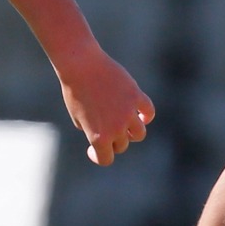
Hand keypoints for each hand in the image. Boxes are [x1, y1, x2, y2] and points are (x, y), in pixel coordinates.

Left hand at [59, 49, 153, 165]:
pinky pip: (149, 112)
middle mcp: (116, 128)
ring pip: (139, 134)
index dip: (99, 156)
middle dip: (114, 140)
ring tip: (124, 123)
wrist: (81, 66)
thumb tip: (110, 136)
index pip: (106, 159)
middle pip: (122, 145)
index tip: (93, 149)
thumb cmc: (75, 91)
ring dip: (132, 132)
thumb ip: (93, 131)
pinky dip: (146, 116)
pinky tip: (140, 114)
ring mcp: (128, 113)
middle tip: (104, 127)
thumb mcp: (78, 118)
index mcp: (98, 137)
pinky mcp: (136, 96)